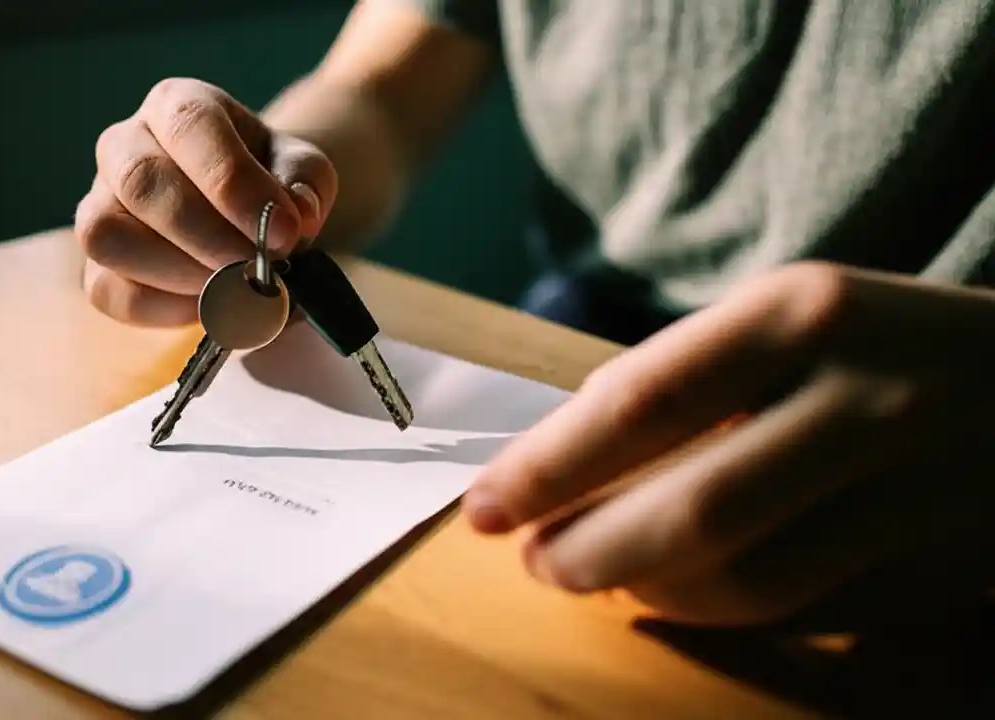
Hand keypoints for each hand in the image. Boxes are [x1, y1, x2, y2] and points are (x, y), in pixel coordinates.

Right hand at [75, 78, 337, 325]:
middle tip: (257, 269)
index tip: (285, 230)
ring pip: (107, 236)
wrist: (241, 213)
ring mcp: (98, 203)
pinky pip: (108, 290)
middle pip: (141, 182)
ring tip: (232, 289)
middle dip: (207, 236)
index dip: (235, 183)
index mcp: (176, 106)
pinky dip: (163, 308)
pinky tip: (209, 306)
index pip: (190, 127)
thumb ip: (304, 183)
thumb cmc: (264, 181)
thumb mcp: (299, 169)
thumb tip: (297, 215)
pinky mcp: (95, 261)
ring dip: (178, 272)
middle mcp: (123, 145)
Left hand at [464, 262, 994, 625]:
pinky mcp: (950, 563)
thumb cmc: (887, 341)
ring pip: (751, 581)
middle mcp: (869, 395)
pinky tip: (682, 600)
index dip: (547, 466)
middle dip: (588, 551)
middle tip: (535, 562)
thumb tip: (560, 459)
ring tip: (597, 576)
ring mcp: (921, 486)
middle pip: (692, 509)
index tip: (482, 507)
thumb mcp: (795, 318)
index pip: (642, 401)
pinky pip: (811, 616)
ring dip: (651, 591)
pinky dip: (729, 619)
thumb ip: (688, 377)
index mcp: (806, 311)